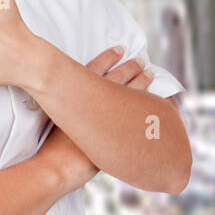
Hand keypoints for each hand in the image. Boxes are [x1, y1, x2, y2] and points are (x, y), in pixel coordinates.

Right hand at [36, 46, 154, 190]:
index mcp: (79, 95)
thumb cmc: (54, 147)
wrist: (57, 165)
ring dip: (143, 82)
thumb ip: (72, 107)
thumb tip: (82, 103)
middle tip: (142, 60)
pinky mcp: (120, 133)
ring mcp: (109, 117)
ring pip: (132, 93)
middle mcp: (96, 102)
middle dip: (132, 67)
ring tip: (151, 73)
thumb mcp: (60, 119)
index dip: (109, 56)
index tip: (120, 48)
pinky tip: (160, 102)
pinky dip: (151, 106)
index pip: (97, 67)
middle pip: (118, 77)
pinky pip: (140, 115)